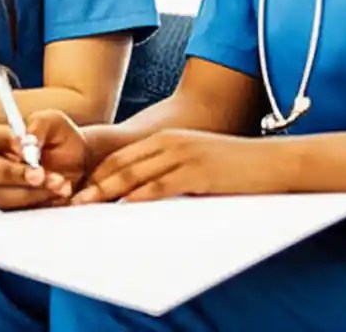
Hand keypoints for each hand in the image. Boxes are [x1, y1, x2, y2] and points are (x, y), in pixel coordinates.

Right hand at [0, 110, 91, 209]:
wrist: (82, 167)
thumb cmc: (62, 142)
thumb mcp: (56, 123)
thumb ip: (39, 124)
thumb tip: (27, 141)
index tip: (23, 145)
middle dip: (12, 172)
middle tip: (39, 174)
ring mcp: (0, 189)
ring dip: (30, 191)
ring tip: (59, 184)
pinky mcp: (14, 209)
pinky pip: (16, 211)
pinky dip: (39, 203)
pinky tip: (58, 194)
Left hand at [70, 130, 300, 204]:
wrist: (274, 162)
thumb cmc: (237, 168)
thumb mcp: (197, 163)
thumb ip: (170, 172)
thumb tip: (143, 196)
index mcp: (166, 138)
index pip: (121, 157)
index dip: (97, 173)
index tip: (77, 190)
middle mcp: (170, 142)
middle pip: (121, 164)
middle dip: (93, 184)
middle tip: (70, 201)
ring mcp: (183, 154)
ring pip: (134, 174)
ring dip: (107, 192)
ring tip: (85, 206)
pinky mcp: (198, 171)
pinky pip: (161, 185)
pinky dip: (139, 197)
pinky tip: (124, 207)